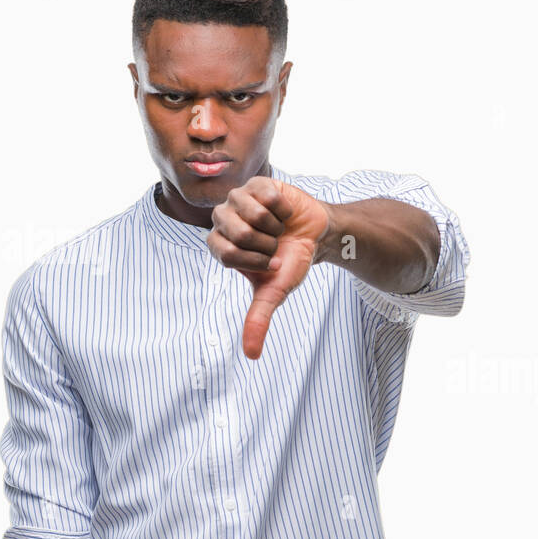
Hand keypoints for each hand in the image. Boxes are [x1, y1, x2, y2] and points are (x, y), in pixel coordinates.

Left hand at [207, 177, 331, 359]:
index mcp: (220, 245)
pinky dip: (283, 208)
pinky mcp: (257, 183)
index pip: (224, 252)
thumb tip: (251, 355)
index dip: (252, 259)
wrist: (317, 236)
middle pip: (235, 231)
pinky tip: (284, 212)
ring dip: (274, 224)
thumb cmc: (291, 261)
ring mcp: (238, 198)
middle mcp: (223, 220)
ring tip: (279, 227)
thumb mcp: (275, 291)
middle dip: (264, 242)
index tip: (268, 262)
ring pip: (250, 212)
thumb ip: (259, 318)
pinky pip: (267, 195)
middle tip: (275, 244)